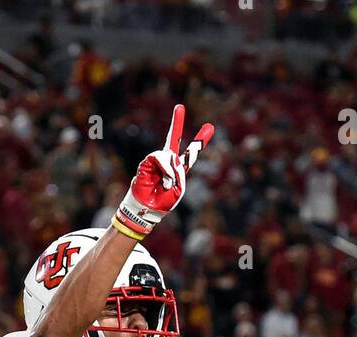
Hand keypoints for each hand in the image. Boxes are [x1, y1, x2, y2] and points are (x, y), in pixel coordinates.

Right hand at [113, 104, 213, 240]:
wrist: (147, 210)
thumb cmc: (162, 202)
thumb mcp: (178, 190)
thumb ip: (179, 173)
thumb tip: (173, 158)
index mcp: (178, 169)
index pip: (190, 153)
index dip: (200, 141)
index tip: (210, 127)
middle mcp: (168, 162)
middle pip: (173, 138)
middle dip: (176, 123)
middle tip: (179, 106)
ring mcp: (157, 161)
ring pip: (169, 156)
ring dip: (171, 172)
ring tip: (168, 185)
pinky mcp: (148, 162)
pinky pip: (160, 158)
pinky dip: (165, 169)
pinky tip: (165, 180)